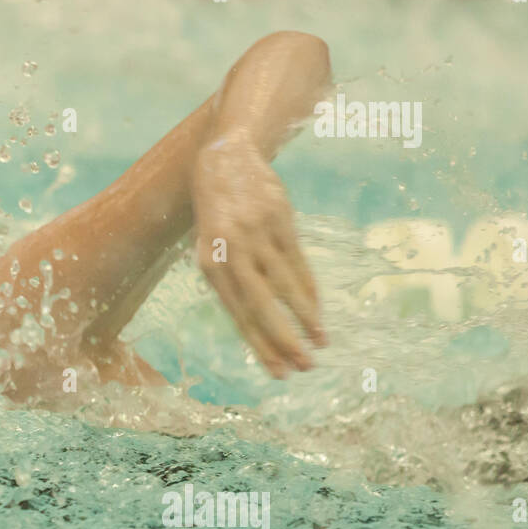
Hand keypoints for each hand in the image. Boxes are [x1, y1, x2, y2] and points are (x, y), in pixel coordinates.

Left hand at [191, 132, 325, 377]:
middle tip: (302, 368)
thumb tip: (250, 321)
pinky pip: (299, 264)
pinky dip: (309, 290)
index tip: (276, 371)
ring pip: (285, 287)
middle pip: (260, 306)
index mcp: (209, 263)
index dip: (258, 345)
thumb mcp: (207, 245)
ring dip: (305, 319)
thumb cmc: (214, 211)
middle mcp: (232, 252)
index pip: (237, 314)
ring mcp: (258, 236)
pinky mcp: (281, 222)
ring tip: (320, 343)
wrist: (225, 157)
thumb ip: (226, 279)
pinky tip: (318, 311)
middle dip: (282, 340)